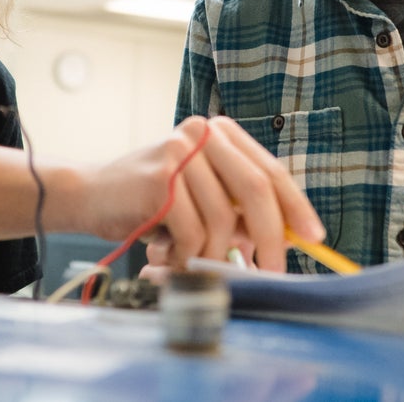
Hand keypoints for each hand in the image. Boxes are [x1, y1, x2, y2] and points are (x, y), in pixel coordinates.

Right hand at [131, 115, 322, 271]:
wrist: (88, 195)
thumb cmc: (151, 201)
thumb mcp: (202, 197)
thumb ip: (239, 209)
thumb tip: (288, 238)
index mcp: (219, 132)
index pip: (270, 170)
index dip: (296, 206)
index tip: (314, 238)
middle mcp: (202, 133)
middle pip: (256, 190)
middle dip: (271, 239)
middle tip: (272, 271)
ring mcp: (179, 153)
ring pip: (223, 220)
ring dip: (215, 255)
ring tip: (194, 263)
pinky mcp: (159, 180)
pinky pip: (193, 232)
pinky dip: (187, 255)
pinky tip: (168, 254)